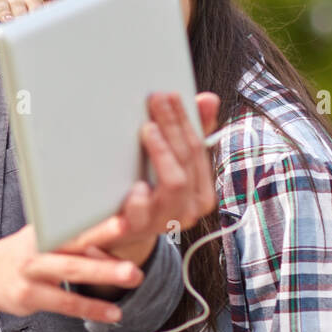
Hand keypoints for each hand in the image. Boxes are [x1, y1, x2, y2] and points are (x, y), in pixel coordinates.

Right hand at [0, 225, 141, 331]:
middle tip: (128, 226)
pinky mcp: (30, 297)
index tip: (119, 205)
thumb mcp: (43, 239)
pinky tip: (114, 312)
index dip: (94, 212)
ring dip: (103, 273)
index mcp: (43, 229)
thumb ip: (76, 242)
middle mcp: (36, 248)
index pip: (72, 218)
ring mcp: (31, 273)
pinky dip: (92, 309)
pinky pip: (66, 304)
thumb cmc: (22, 255)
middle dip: (101, 235)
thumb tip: (114, 243)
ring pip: (70, 272)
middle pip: (71, 239)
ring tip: (134, 275)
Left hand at [64, 91, 220, 266]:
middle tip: (156, 101)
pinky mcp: (138, 230)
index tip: (171, 95)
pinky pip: (143, 214)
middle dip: (172, 126)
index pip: (197, 147)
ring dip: (162, 154)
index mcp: (201, 191)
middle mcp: (189, 208)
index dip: (185, 119)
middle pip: (186, 159)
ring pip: (174, 183)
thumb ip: (191, 134)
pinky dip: (140, 198)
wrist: (123, 236)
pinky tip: (137, 184)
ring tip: (148, 130)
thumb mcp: (171, 166)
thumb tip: (208, 99)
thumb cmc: (150, 195)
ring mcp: (165, 220)